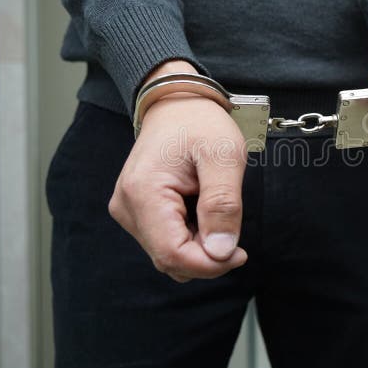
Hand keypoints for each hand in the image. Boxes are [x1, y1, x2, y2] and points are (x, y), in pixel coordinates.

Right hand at [108, 60, 247, 281]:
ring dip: (199, 245)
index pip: (173, 255)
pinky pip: (166, 240)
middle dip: (207, 254)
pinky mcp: (136, 212)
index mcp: (143, 193)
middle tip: (231, 221)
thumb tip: (220, 253)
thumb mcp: (224, 156)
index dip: (210, 264)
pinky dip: (190, 236)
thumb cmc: (200, 123)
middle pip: (170, 259)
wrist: (177, 102)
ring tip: (212, 205)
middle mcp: (127, 207)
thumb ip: (223, 204)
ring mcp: (128, 211)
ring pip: (169, 254)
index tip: (240, 252)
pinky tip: (201, 207)